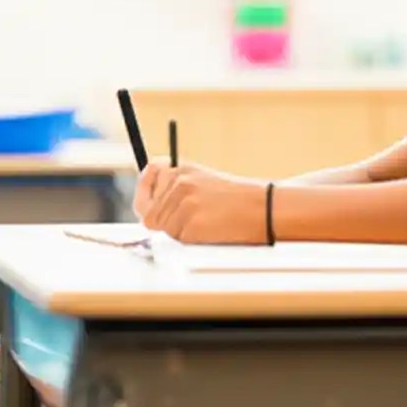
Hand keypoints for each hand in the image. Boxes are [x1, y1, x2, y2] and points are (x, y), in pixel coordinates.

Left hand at [136, 161, 267, 244]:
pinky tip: (208, 230)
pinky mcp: (190, 222)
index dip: (145, 193)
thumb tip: (146, 212)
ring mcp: (183, 202)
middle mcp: (178, 181)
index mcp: (180, 167)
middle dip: (162, 222)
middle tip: (185, 221)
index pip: (148, 177)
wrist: (261, 208)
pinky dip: (189, 240)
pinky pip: (177, 239)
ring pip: (162, 229)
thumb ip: (173, 189)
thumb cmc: (232, 198)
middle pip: (149, 212)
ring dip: (178, 232)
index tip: (149, 204)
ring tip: (203, 223)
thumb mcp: (200, 180)